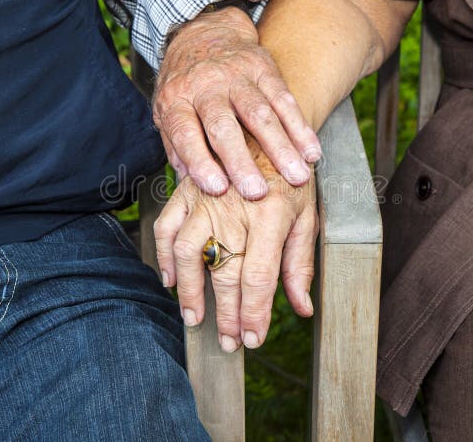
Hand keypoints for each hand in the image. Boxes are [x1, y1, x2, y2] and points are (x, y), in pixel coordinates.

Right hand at [153, 140, 317, 351]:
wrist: (264, 130)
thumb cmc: (290, 177)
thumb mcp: (308, 216)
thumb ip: (300, 262)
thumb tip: (302, 308)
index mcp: (272, 212)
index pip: (259, 276)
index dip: (254, 313)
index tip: (252, 339)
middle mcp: (236, 206)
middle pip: (225, 272)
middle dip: (226, 315)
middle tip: (228, 342)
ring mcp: (206, 197)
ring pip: (189, 253)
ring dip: (189, 292)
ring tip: (195, 318)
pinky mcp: (185, 190)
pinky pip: (167, 228)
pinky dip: (164, 257)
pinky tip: (170, 281)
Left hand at [154, 6, 321, 199]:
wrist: (203, 33)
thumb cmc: (184, 83)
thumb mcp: (167, 110)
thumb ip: (177, 147)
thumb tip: (190, 183)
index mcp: (176, 98)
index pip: (186, 133)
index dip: (200, 162)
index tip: (217, 189)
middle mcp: (206, 85)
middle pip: (223, 125)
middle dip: (241, 161)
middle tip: (256, 192)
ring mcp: (236, 75)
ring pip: (260, 113)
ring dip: (280, 148)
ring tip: (296, 176)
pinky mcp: (264, 68)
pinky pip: (285, 99)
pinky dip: (300, 128)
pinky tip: (311, 152)